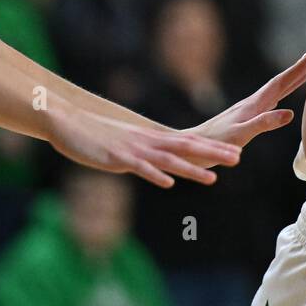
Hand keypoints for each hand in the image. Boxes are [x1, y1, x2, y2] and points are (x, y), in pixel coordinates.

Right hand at [44, 99, 240, 187]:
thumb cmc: (95, 134)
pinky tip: (168, 183)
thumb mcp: (126, 141)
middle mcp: (147, 141)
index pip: (189, 142)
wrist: (66, 121)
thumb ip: (144, 149)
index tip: (236, 151)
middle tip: (239, 158)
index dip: (213, 147)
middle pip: (187, 148)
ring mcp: (133, 150)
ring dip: (191, 170)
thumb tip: (159, 159)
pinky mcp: (116, 159)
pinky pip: (139, 169)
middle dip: (214, 154)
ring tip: (213, 178)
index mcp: (151, 137)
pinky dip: (155, 175)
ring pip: (168, 160)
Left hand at [189, 51, 305, 148]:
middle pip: (278, 84)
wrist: (190, 148)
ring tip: (304, 75)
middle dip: (296, 72)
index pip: (279, 84)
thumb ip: (263, 123)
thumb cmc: (213, 144)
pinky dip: (279, 98)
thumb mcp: (240, 135)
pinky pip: (268, 104)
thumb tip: (289, 113)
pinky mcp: (244, 119)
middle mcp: (252, 104)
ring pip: (274, 93)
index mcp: (253, 105)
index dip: (296, 70)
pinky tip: (280, 103)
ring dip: (289, 83)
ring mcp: (248, 111)